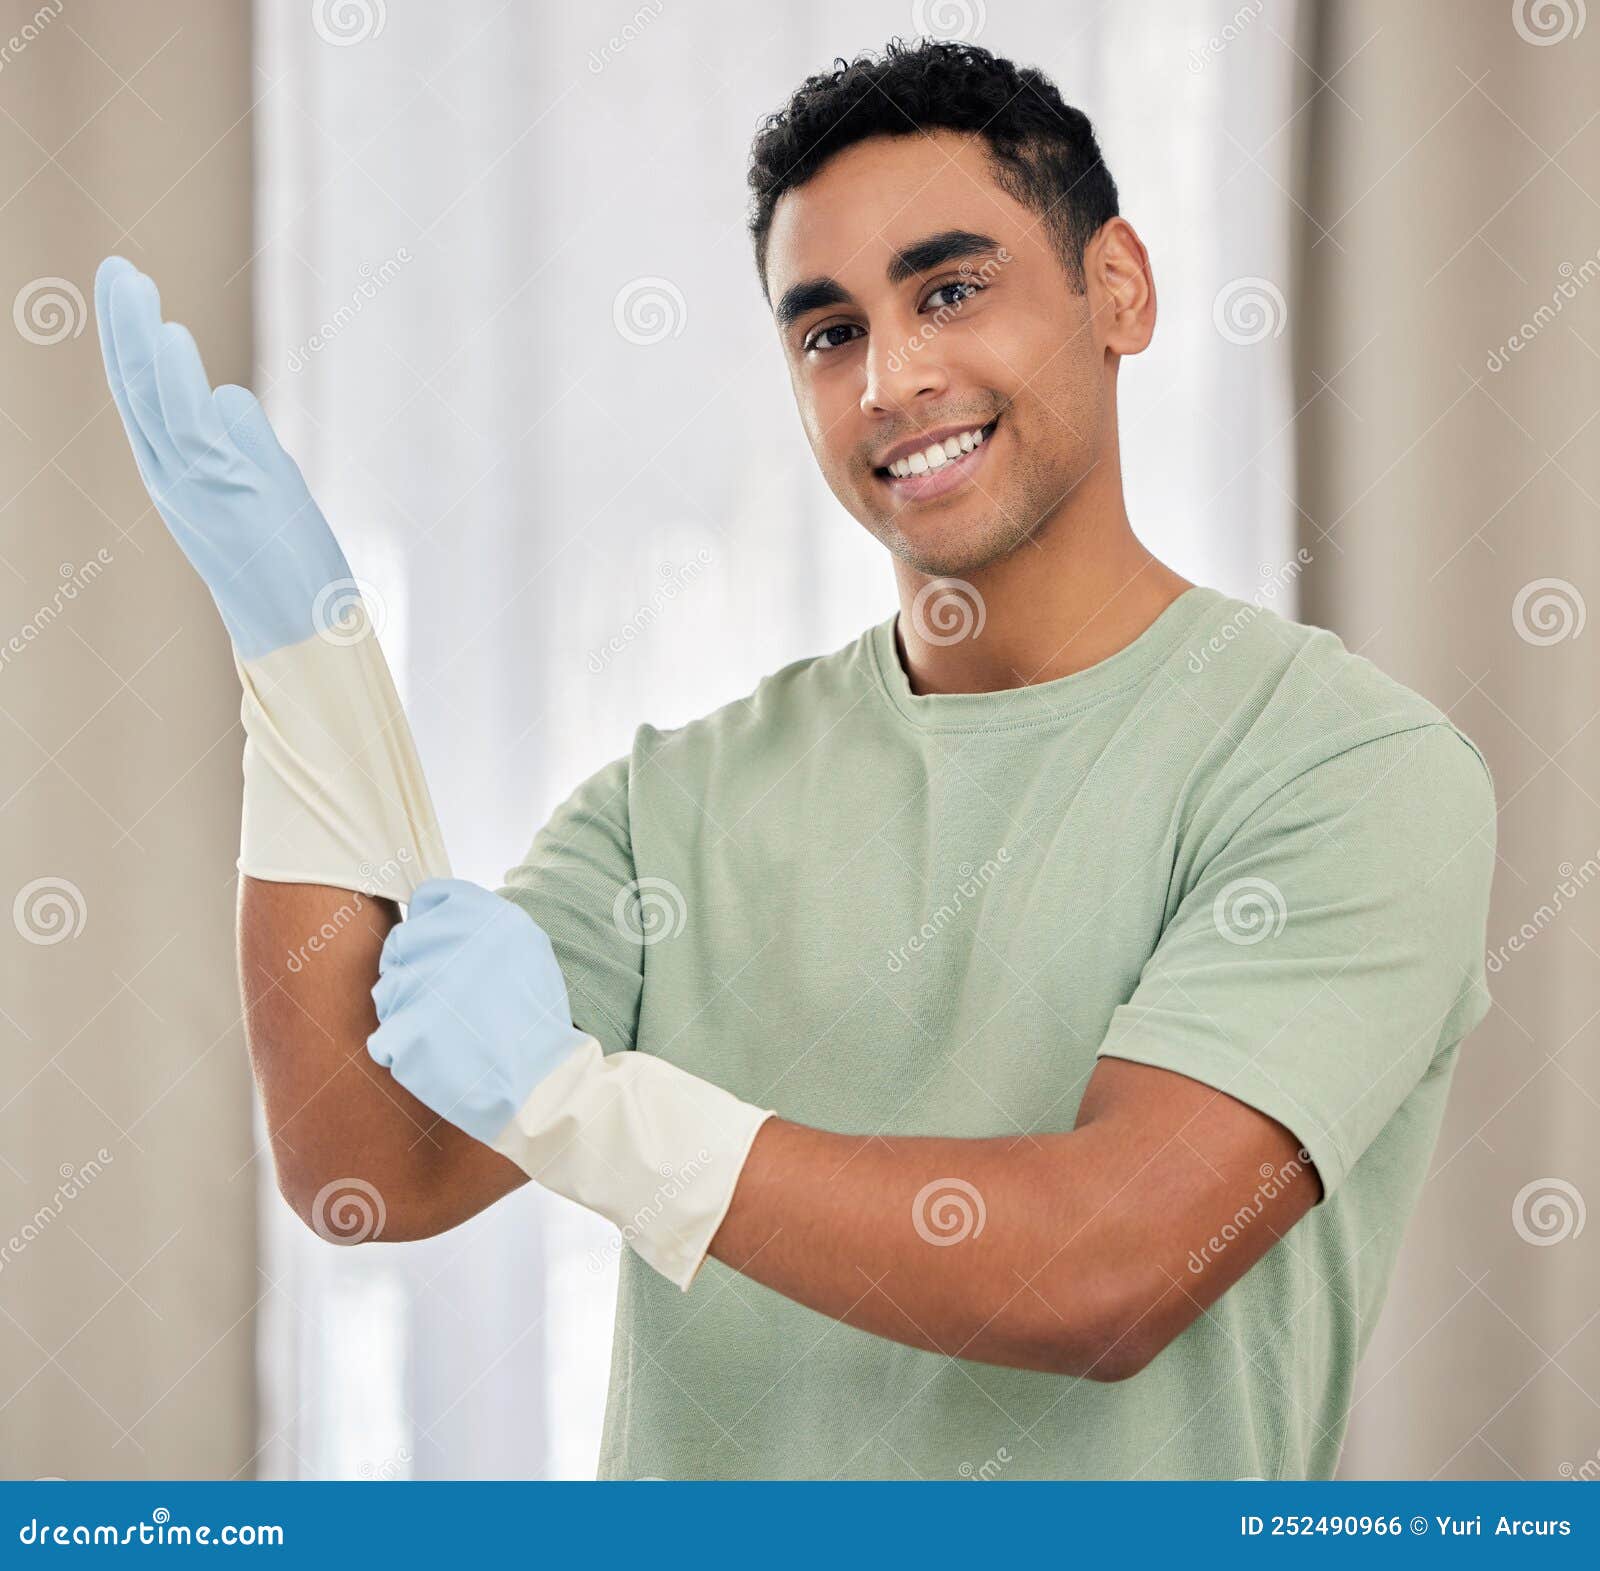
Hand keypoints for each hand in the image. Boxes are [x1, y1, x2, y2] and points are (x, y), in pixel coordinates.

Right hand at [94, 255, 355, 658]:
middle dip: (122, 329)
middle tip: (115, 268)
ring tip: (132, 281)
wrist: (301, 627)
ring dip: (139, 338)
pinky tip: (173, 335)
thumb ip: (244, 439)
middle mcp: (172, 480)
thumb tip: (228, 393)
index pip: (143, 402)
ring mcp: (193, 487)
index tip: (128, 295)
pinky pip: (190, 427)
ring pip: (152, 401)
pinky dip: (177, 380)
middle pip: (134, 391)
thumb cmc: (289, 563)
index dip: (131, 347)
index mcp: (178, 478)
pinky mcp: (222, 493)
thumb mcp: (264, 488)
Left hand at [366, 878, 592, 1143]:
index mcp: (487, 914)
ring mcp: (425, 984)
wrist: (547, 1086)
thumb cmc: (535, 1021)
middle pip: (401, 944)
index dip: (433, 929)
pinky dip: (405, 1055)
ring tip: (449, 1036)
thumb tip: (431, 913)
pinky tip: (441, 1061)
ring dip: (407, 1014)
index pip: (429, 898)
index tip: (447, 957)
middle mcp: (453, 939)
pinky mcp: (407, 1031)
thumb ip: (482, 925)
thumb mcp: (528, 950)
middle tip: (448, 1006)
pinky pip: (383, 1039)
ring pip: (386, 991)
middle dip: (415, 974)